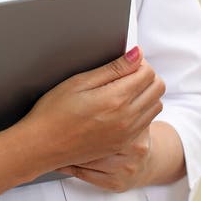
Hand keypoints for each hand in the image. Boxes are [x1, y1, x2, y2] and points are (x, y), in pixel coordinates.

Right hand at [13, 46, 164, 181]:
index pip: (148, 73)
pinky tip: (121, 106)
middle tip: (126, 72)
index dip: (138, 61)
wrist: (43, 145)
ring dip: (146, 93)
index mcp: (116, 99)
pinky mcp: (123, 144)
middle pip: (158, 88)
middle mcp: (127, 119)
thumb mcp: (80, 82)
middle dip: (146, 75)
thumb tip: (136, 54)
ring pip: (156, 105)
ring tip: (123, 89)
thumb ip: (113, 68)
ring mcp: (127, 134)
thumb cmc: (54, 112)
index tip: (125, 61)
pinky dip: (142, 110)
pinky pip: (147, 123)